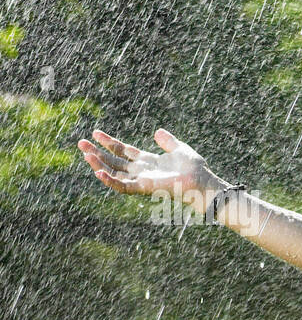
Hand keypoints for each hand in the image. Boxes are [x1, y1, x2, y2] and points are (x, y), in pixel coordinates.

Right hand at [79, 128, 221, 216]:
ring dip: (98, 165)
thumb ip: (168, 141)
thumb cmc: (195, 168)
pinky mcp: (144, 188)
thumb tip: (157, 131)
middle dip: (97, 153)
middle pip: (114, 162)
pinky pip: (123, 186)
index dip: (109, 142)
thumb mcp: (179, 148)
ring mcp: (142, 180)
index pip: (123, 151)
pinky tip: (98, 172)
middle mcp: (142, 171)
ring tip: (85, 154)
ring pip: (114, 174)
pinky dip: (110, 181)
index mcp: (148, 161)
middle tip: (80, 143)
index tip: (95, 133)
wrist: (202, 181)